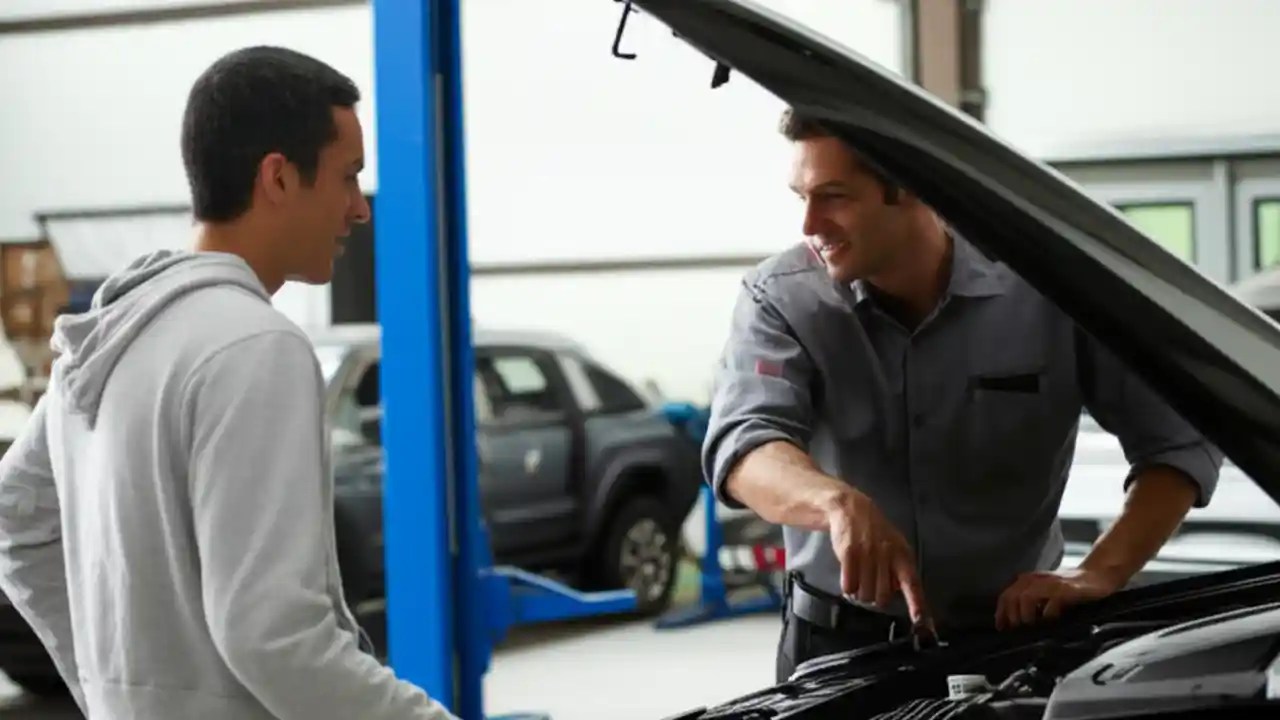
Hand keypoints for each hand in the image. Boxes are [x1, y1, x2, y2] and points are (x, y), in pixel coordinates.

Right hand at [825, 489, 929, 624]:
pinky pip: (848, 584)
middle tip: (870, 586)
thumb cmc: (875, 532)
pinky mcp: (849, 553)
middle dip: (875, 597)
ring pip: (865, 593)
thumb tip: (904, 596)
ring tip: (858, 579)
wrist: (851, 508)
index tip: (921, 623)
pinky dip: (848, 587)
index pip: (913, 584)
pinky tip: (848, 578)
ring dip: (860, 593)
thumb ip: (900, 571)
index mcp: (903, 555)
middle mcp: (887, 555)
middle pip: (882, 596)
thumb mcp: (895, 547)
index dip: (917, 605)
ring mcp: (868, 554)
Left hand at [994, 567, 1121, 629]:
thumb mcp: (1045, 593)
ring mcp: (1050, 583)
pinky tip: (1051, 623)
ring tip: (1031, 627)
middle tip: (1017, 631)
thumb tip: (1016, 626)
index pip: (1006, 596)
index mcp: (1028, 580)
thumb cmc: (1068, 589)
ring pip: (1027, 597)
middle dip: (1012, 616)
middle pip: (1013, 597)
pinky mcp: (1066, 589)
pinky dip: (1048, 615)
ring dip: (1026, 615)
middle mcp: (1035, 579)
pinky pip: (1051, 602)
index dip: (1001, 613)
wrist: (1096, 575)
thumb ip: (1031, 604)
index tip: (1001, 629)